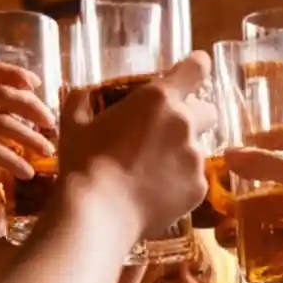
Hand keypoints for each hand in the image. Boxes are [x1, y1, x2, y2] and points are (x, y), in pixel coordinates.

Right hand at [0, 60, 56, 228]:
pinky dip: (14, 161)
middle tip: (51, 123)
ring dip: (30, 137)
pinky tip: (26, 172)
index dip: (14, 72)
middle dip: (32, 107)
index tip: (37, 84)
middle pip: (1, 93)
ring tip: (47, 151)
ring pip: (1, 122)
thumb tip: (17, 110)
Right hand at [58, 52, 216, 238]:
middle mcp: (185, 123)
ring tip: (153, 172)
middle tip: (167, 133)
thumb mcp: (74, 124)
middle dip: (193, 117)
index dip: (196, 68)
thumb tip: (83, 94)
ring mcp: (195, 158)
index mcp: (158, 98)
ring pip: (198, 149)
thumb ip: (82, 101)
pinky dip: (180, 183)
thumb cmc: (83, 164)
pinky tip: (156, 193)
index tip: (191, 74)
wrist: (98, 214)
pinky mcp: (199, 188)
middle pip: (208, 111)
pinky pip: (194, 179)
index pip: (197, 68)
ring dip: (182, 154)